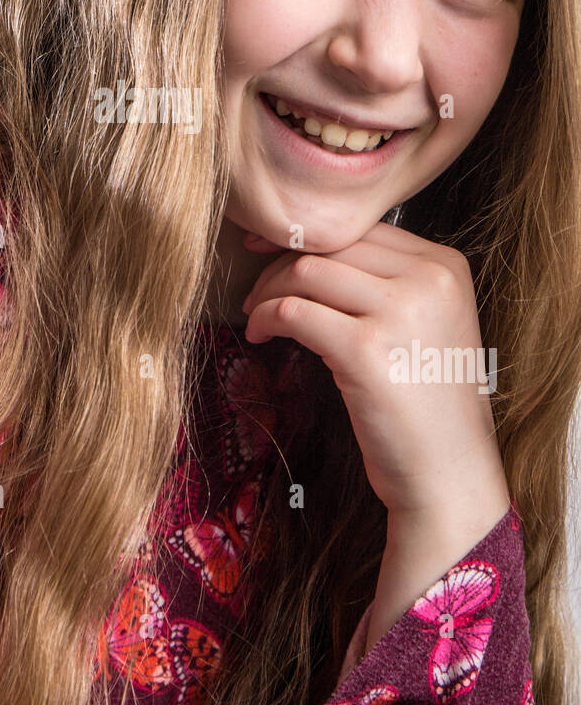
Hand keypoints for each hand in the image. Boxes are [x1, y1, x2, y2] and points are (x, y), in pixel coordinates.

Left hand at [241, 222, 509, 516]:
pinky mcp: (365, 349)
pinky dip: (265, 318)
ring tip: (256, 317)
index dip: (310, 240)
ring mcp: (399, 311)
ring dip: (268, 292)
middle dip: (282, 262)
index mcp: (445, 266)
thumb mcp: (426, 326)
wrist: (448, 473)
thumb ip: (388, 284)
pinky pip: (293, 312)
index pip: (361, 230)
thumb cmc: (428, 405)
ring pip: (306, 272)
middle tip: (256, 291)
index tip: (272, 253)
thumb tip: (313, 256)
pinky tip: (259, 335)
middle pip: (331, 246)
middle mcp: (428, 279)